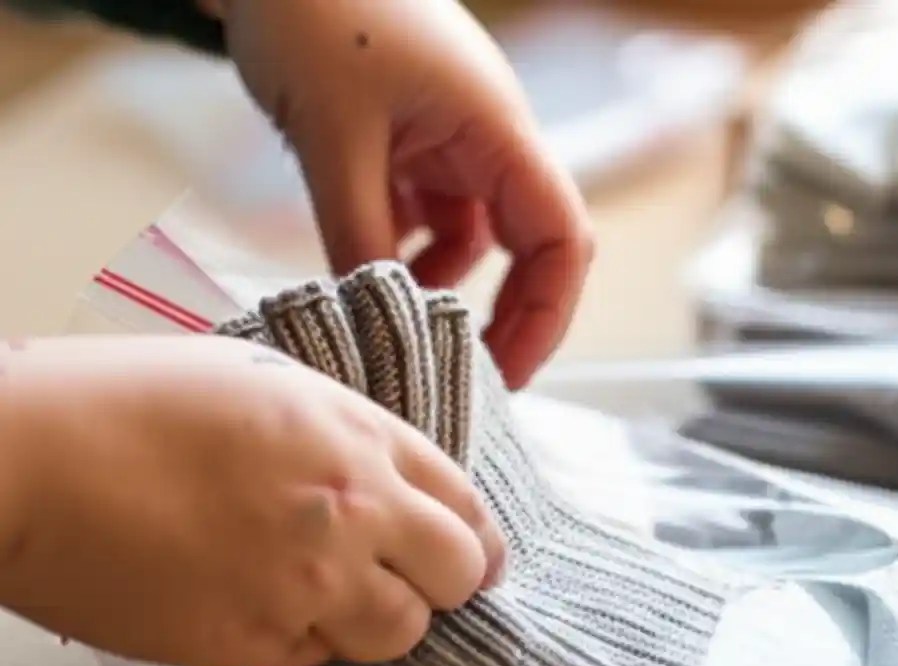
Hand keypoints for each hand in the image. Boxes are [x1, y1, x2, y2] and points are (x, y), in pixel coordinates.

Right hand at [0, 335, 504, 665]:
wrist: (36, 456)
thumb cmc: (135, 401)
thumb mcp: (268, 385)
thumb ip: (345, 435)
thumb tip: (388, 479)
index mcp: (358, 436)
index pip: (465, 503)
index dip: (474, 535)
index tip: (471, 552)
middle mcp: (353, 511)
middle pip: (457, 574)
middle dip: (447, 581)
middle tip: (418, 581)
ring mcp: (308, 582)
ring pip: (398, 632)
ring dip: (380, 619)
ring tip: (332, 593)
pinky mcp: (255, 639)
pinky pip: (317, 658)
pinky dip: (306, 638)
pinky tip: (260, 599)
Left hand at [207, 0, 594, 388]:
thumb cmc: (315, 15)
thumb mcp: (333, 137)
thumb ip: (358, 234)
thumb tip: (375, 325)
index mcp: (497, 132)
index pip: (562, 238)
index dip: (547, 313)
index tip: (506, 375)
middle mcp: (491, 140)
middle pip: (530, 246)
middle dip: (502, 316)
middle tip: (457, 377)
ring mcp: (454, 140)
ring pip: (475, 237)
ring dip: (443, 285)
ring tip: (390, 322)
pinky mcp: (414, 140)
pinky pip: (430, 213)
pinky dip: (406, 249)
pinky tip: (364, 264)